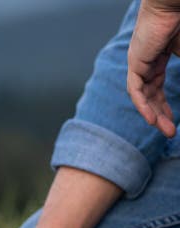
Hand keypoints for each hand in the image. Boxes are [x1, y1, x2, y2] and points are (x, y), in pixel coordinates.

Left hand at [127, 0, 179, 136]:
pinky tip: (151, 119)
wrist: (174, 5)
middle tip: (170, 133)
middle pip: (150, 96)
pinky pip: (136, 89)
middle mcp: (144, 63)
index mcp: (156, 60)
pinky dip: (143, 105)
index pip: (156, 89)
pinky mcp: (136, 62)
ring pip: (143, 96)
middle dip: (160, 115)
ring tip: (163, 130)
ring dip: (153, 114)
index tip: (173, 122)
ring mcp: (138, 63)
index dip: (164, 107)